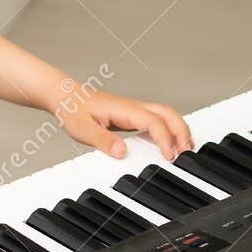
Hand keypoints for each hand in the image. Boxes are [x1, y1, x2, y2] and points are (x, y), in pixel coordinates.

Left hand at [54, 86, 193, 159]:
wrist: (64, 95)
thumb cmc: (72, 109)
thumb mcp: (83, 129)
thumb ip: (103, 140)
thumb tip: (123, 152)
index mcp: (125, 109)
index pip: (154, 122)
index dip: (165, 139)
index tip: (169, 156)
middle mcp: (133, 107)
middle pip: (168, 114)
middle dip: (182, 132)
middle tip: (187, 153)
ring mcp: (133, 110)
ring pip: (165, 115)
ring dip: (178, 130)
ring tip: (185, 150)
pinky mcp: (131, 116)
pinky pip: (156, 120)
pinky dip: (168, 130)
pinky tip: (168, 144)